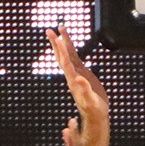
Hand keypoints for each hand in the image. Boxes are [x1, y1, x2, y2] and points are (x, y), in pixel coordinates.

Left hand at [46, 26, 107, 142]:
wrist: (95, 115)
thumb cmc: (93, 110)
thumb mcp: (90, 101)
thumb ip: (85, 91)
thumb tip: (79, 79)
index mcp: (73, 80)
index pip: (66, 63)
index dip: (62, 51)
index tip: (58, 38)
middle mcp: (72, 75)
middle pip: (62, 56)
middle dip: (56, 43)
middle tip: (49, 30)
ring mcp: (76, 74)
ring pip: (67, 55)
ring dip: (62, 43)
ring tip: (59, 30)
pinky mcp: (82, 74)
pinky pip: (74, 58)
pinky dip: (71, 49)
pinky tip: (69, 43)